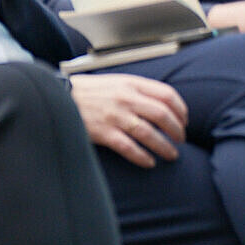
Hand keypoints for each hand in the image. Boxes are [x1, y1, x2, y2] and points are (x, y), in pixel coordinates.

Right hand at [68, 74, 185, 166]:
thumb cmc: (88, 91)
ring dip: (165, 147)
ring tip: (171, 155)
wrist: (60, 96)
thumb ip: (137, 90)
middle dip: (177, 131)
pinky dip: (143, 157)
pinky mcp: (104, 132)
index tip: (184, 121)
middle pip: (163, 115)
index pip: (166, 94)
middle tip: (180, 140)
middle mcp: (125, 98)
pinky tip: (149, 162)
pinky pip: (130, 148)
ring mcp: (115, 116)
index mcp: (130, 83)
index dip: (180, 110)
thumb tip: (161, 104)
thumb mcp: (115, 82)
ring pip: (149, 134)